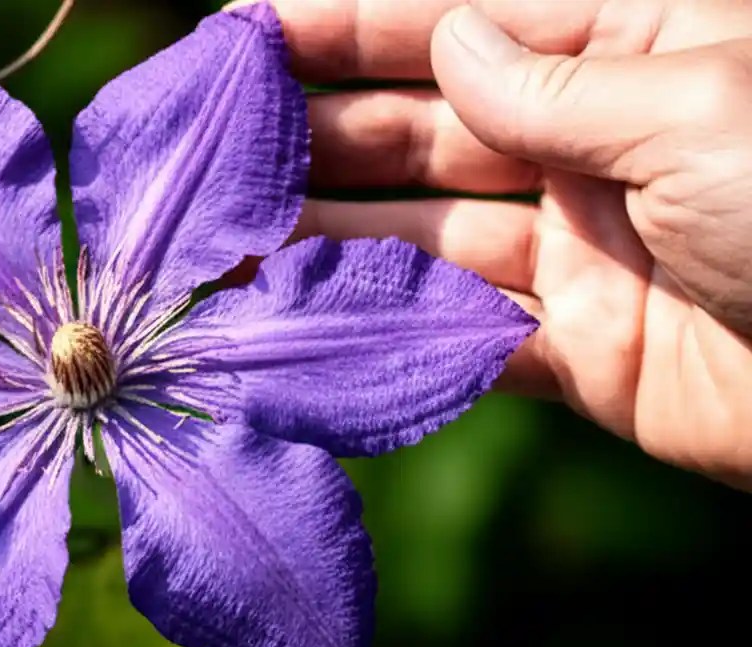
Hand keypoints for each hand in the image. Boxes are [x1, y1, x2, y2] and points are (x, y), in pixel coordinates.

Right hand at [258, 0, 751, 484]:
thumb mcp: (696, 110)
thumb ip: (551, 85)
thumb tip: (446, 45)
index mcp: (631, 56)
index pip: (461, 26)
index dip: (349, 25)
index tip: (244, 32)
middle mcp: (591, 148)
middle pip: (424, 130)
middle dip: (317, 134)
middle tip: (215, 153)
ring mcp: (579, 250)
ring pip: (424, 235)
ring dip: (328, 238)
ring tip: (230, 242)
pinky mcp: (577, 349)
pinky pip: (460, 333)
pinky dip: (388, 331)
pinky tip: (309, 324)